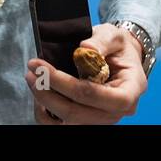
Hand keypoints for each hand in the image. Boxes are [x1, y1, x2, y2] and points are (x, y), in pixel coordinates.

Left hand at [26, 22, 147, 124]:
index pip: (94, 95)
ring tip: (33, 80)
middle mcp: (116, 112)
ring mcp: (102, 119)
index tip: (43, 67)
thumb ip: (101, 41)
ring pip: (68, 122)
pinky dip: (46, 113)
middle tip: (32, 72)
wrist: (121, 58)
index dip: (65, 83)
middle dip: (49, 93)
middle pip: (77, 113)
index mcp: (128, 92)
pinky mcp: (88, 120)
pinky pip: (62, 125)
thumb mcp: (114, 36)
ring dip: (45, 103)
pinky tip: (39, 94)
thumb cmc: (118, 48)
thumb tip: (85, 49)